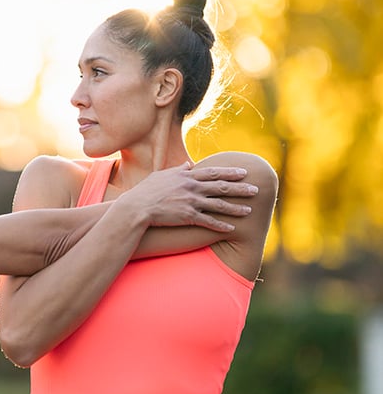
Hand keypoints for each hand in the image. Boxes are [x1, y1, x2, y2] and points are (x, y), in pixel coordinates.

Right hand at [117, 162, 257, 231]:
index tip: (244, 172)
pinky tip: (232, 229)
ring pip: (219, 205)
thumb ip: (178, 170)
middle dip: (241, 189)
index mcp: (187, 177)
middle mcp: (192, 188)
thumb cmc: (146, 191)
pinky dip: (221, 225)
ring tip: (250, 210)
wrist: (137, 207)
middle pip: (222, 187)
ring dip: (236, 208)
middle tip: (256, 189)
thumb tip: (188, 165)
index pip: (214, 172)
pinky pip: (209, 222)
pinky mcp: (188, 217)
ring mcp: (191, 202)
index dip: (230, 172)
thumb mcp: (162, 175)